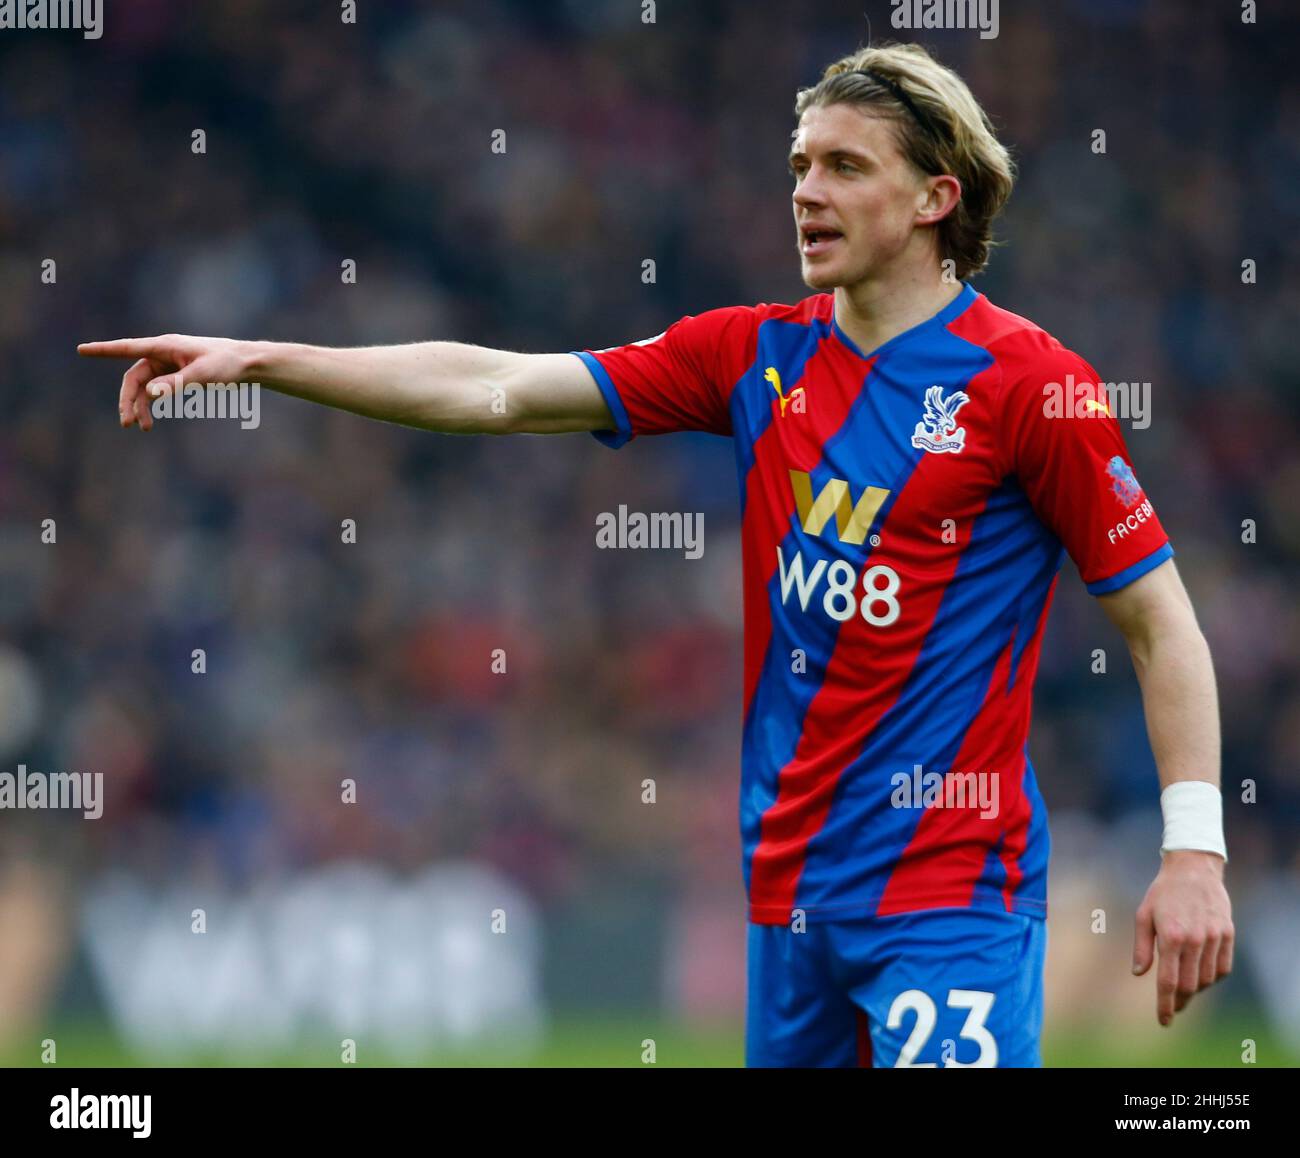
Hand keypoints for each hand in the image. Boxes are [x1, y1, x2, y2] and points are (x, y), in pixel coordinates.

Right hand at [77, 334, 254, 430]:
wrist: (248, 364)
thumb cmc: (226, 364)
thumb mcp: (202, 375)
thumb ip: (175, 383)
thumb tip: (150, 393)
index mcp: (164, 346)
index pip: (128, 348)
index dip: (103, 350)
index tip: (81, 350)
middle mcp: (162, 353)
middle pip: (134, 377)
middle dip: (128, 400)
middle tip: (127, 423)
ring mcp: (168, 364)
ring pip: (144, 387)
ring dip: (140, 407)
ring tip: (142, 428)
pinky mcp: (176, 374)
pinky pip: (156, 390)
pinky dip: (151, 405)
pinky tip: (150, 421)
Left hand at [1132, 849, 1232, 1025]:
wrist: (1193, 869)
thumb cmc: (1162, 892)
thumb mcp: (1143, 915)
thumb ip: (1142, 947)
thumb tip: (1138, 974)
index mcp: (1170, 936)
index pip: (1168, 981)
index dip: (1165, 1004)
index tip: (1164, 1021)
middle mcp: (1194, 939)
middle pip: (1190, 985)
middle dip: (1181, 1002)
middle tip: (1173, 1009)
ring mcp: (1214, 937)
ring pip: (1208, 979)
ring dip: (1196, 990)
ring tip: (1184, 989)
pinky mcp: (1228, 934)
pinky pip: (1223, 968)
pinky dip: (1213, 977)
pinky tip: (1201, 975)